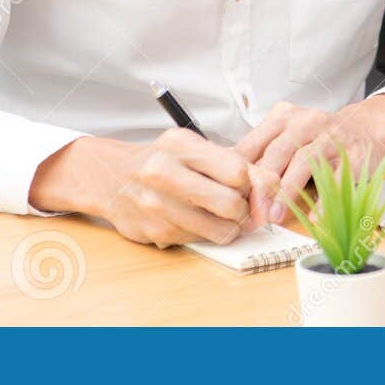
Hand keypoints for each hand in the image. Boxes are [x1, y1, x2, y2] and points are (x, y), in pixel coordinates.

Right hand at [29, 130, 262, 247]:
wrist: (111, 177)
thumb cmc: (162, 160)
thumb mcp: (196, 149)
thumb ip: (237, 164)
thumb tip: (273, 190)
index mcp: (180, 144)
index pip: (237, 171)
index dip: (250, 184)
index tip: (246, 186)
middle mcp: (164, 172)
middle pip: (231, 204)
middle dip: (243, 211)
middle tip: (239, 208)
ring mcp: (156, 205)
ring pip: (219, 230)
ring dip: (229, 228)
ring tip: (221, 217)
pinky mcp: (154, 231)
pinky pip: (199, 240)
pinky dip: (205, 234)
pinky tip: (195, 220)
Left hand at [234, 94, 384, 224]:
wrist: (368, 126)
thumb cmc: (319, 136)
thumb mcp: (287, 136)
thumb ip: (259, 155)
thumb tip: (223, 182)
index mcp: (282, 118)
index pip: (253, 145)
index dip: (238, 174)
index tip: (228, 199)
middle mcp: (304, 124)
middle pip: (276, 153)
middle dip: (260, 186)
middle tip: (248, 214)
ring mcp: (330, 138)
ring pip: (304, 161)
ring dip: (287, 191)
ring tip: (274, 216)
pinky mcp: (351, 156)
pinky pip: (337, 178)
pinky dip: (324, 199)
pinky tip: (313, 217)